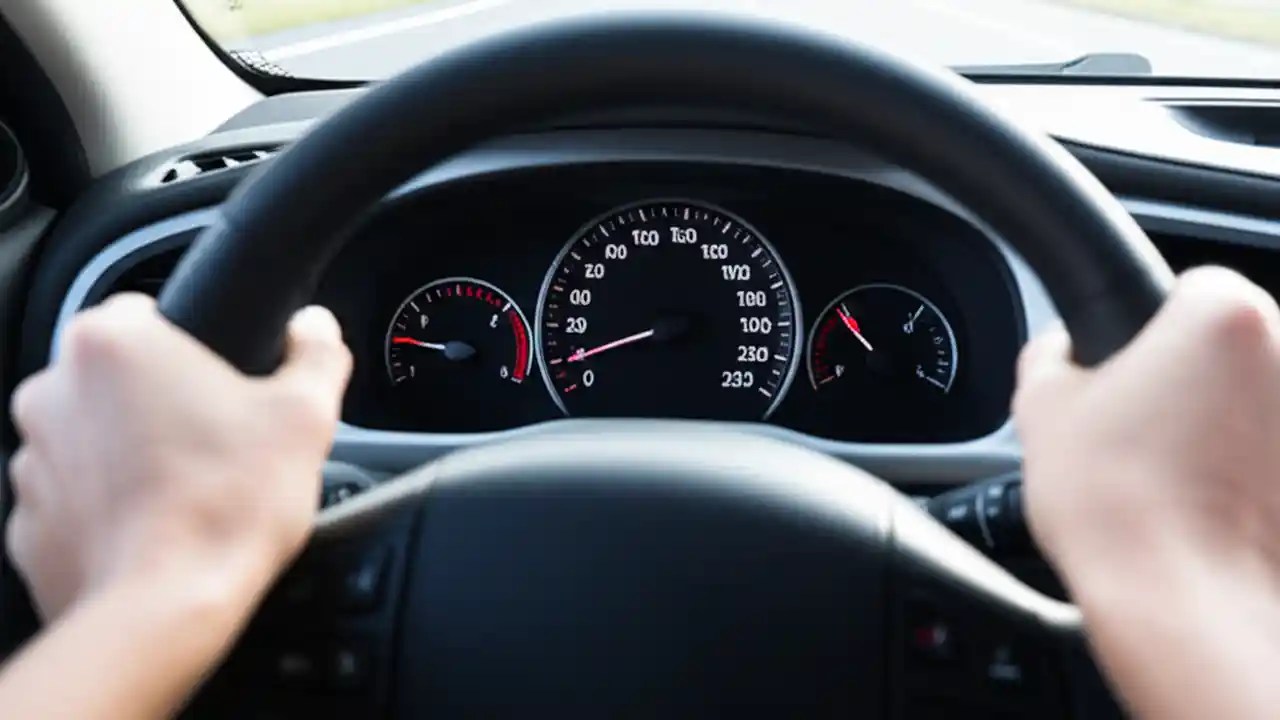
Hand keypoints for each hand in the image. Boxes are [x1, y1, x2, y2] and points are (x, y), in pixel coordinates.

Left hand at [7, 294, 350, 620]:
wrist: (166, 611)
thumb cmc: (227, 507)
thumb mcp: (305, 415)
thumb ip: (317, 354)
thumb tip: (316, 328)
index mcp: (111, 343)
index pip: (148, 310)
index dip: (196, 344)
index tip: (227, 381)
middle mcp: (52, 392)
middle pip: (119, 376)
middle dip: (164, 402)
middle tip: (221, 440)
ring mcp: (30, 461)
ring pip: (94, 438)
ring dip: (135, 454)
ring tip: (193, 490)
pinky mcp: (29, 524)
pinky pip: (77, 500)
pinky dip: (113, 509)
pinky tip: (161, 527)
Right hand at [1015, 267, 1279, 718]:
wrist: (1184, 612)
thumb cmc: (1116, 506)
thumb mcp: (1041, 407)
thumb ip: (1050, 355)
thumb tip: (1059, 351)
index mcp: (1225, 315)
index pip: (1186, 285)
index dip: (1144, 329)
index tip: (1123, 371)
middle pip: (1235, 343)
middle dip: (1192, 376)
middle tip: (1139, 430)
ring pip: (1261, 403)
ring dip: (1227, 425)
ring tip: (1174, 480)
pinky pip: (1272, 454)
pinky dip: (1253, 471)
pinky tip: (1212, 510)